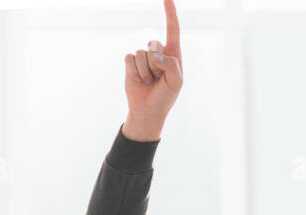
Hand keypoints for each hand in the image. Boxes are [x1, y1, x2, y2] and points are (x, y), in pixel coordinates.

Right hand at [122, 0, 182, 142]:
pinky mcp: (131, 62)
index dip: (170, 13)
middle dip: (156, 64)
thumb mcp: (176, 82)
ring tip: (150, 82)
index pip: (172, 30)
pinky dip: (134, 72)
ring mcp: (143, 57)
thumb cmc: (165, 97)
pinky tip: (139, 81)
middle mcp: (158, 53)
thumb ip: (170, 65)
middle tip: (158, 79)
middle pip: (154, 44)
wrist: (148, 110)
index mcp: (173, 55)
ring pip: (141, 53)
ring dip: (145, 71)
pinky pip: (130, 58)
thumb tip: (153, 53)